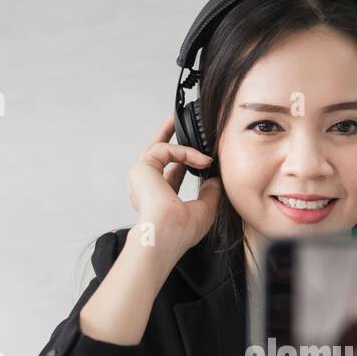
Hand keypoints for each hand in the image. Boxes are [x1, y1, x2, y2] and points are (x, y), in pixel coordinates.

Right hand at [126, 113, 222, 257]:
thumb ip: (209, 193)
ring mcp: (141, 176)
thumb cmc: (179, 232)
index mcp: (157, 197)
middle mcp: (145, 186)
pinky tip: (201, 161)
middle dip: (168, 134)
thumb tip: (215, 178)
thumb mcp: (203, 210)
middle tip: (177, 119)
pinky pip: (164, 149)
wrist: (164, 236)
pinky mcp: (141, 168)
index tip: (203, 158)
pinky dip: (184, 152)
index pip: (170, 172)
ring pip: (159, 148)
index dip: (185, 162)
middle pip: (156, 153)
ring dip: (183, 144)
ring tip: (203, 147)